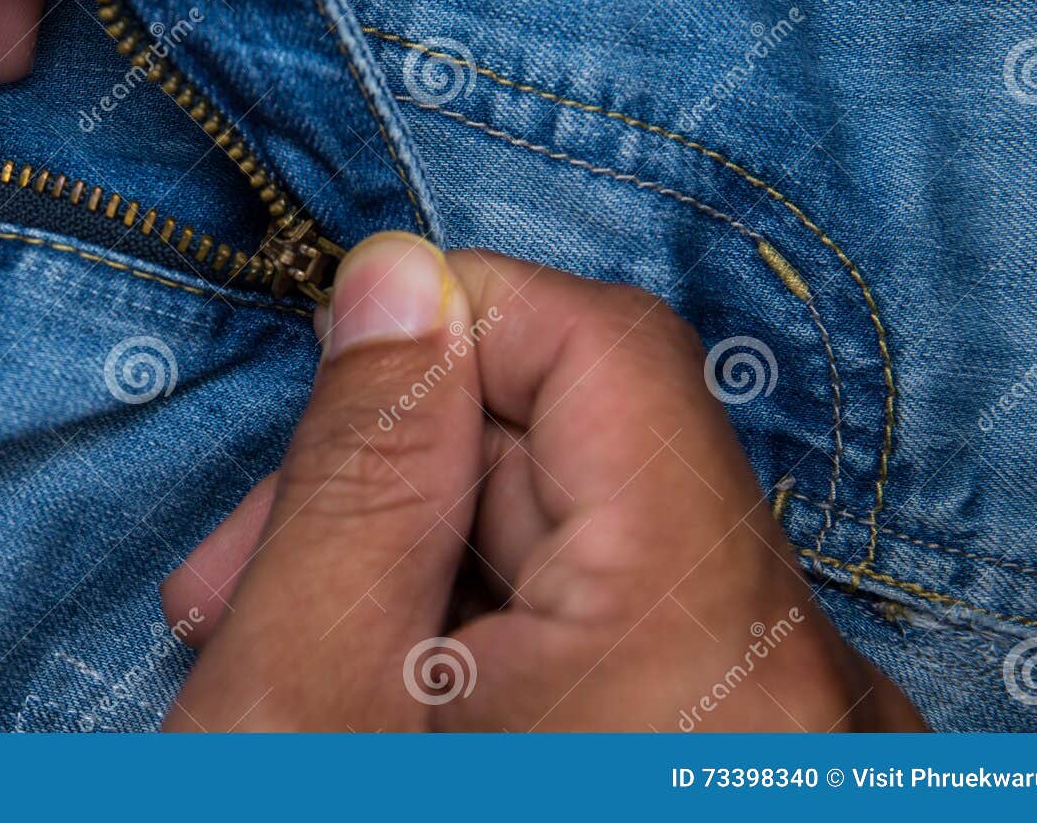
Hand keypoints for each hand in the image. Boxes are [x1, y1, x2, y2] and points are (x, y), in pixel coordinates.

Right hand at [162, 233, 924, 730]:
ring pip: (593, 544)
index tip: (329, 378)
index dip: (451, 325)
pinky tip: (380, 693)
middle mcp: (795, 693)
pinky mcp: (733, 758)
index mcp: (706, 655)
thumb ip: (361, 468)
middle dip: (399, 480)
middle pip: (593, 453)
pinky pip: (617, 633)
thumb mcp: (302, 693)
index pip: (609, 350)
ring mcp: (774, 735)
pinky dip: (488, 635)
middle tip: (242, 574)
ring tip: (281, 647)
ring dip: (425, 563)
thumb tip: (400, 277)